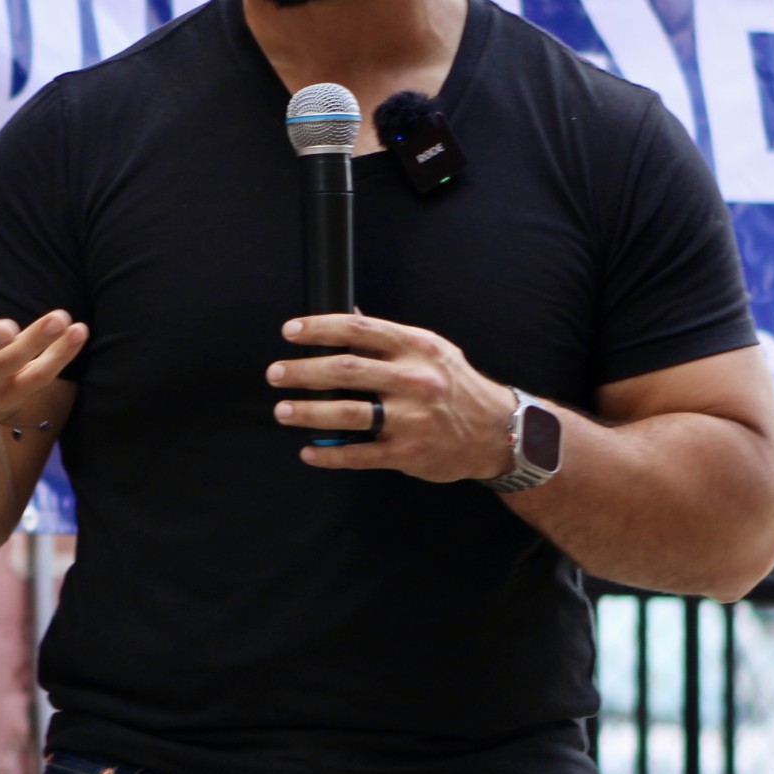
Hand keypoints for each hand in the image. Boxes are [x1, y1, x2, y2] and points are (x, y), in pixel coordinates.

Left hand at [266, 312, 516, 481]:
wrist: (496, 432)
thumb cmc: (456, 387)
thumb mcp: (432, 351)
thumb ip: (388, 339)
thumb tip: (346, 318)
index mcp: (417, 347)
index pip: (359, 331)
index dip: (320, 329)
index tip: (290, 332)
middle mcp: (414, 380)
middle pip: (345, 372)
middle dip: (303, 372)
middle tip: (276, 373)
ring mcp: (411, 419)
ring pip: (348, 415)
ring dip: (309, 413)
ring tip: (284, 411)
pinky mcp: (409, 453)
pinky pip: (360, 455)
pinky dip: (330, 454)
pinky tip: (310, 451)